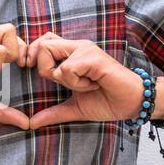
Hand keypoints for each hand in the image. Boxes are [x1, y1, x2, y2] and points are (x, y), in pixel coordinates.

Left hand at [24, 32, 146, 128]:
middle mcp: (77, 47)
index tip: (37, 73)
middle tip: (62, 82)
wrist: (132, 104)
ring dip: (63, 79)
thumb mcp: (73, 108)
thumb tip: (31, 123)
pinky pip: (68, 68)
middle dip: (43, 68)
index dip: (33, 54)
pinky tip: (93, 85)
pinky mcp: (93, 58)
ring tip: (85, 85)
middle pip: (42, 44)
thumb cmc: (107, 101)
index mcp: (71, 54)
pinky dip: (76, 83)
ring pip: (51, 54)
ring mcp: (85, 50)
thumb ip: (53, 113)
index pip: (44, 41)